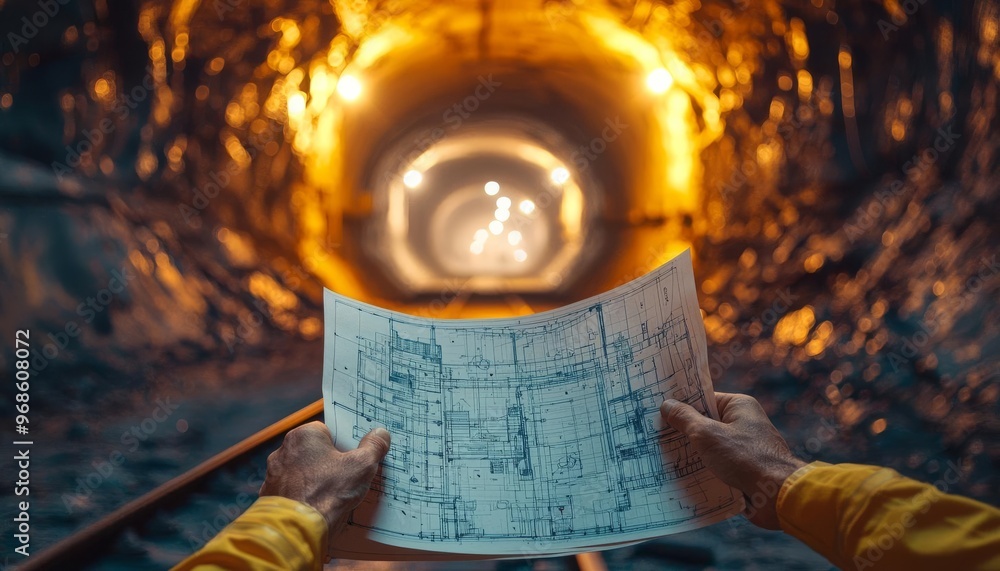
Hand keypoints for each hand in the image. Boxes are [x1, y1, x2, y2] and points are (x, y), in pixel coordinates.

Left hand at [259, 421, 390, 555]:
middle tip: (346, 479)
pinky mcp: (269, 497)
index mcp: (303, 436)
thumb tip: (380, 434)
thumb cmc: (327, 493)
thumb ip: (373, 446)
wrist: (297, 530)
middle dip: (329, 463)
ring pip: (301, 473)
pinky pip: (291, 492)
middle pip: (313, 452)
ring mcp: (273, 475)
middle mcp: (283, 451)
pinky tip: (314, 508)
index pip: (327, 432)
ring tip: (331, 497)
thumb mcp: (361, 466)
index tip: (354, 457)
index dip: (343, 444)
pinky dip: (301, 497)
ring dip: (313, 481)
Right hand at [660, 392, 804, 528]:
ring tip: (660, 454)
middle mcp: (743, 424)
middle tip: (653, 432)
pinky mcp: (742, 470)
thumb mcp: (707, 434)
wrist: (777, 495)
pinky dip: (702, 469)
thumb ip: (685, 419)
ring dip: (691, 453)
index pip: (704, 399)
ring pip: (709, 447)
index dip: (682, 404)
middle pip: (705, 423)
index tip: (658, 408)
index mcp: (739, 406)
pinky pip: (716, 465)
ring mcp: (743, 448)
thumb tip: (667, 405)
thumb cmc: (745, 458)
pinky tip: (680, 475)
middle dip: (682, 431)